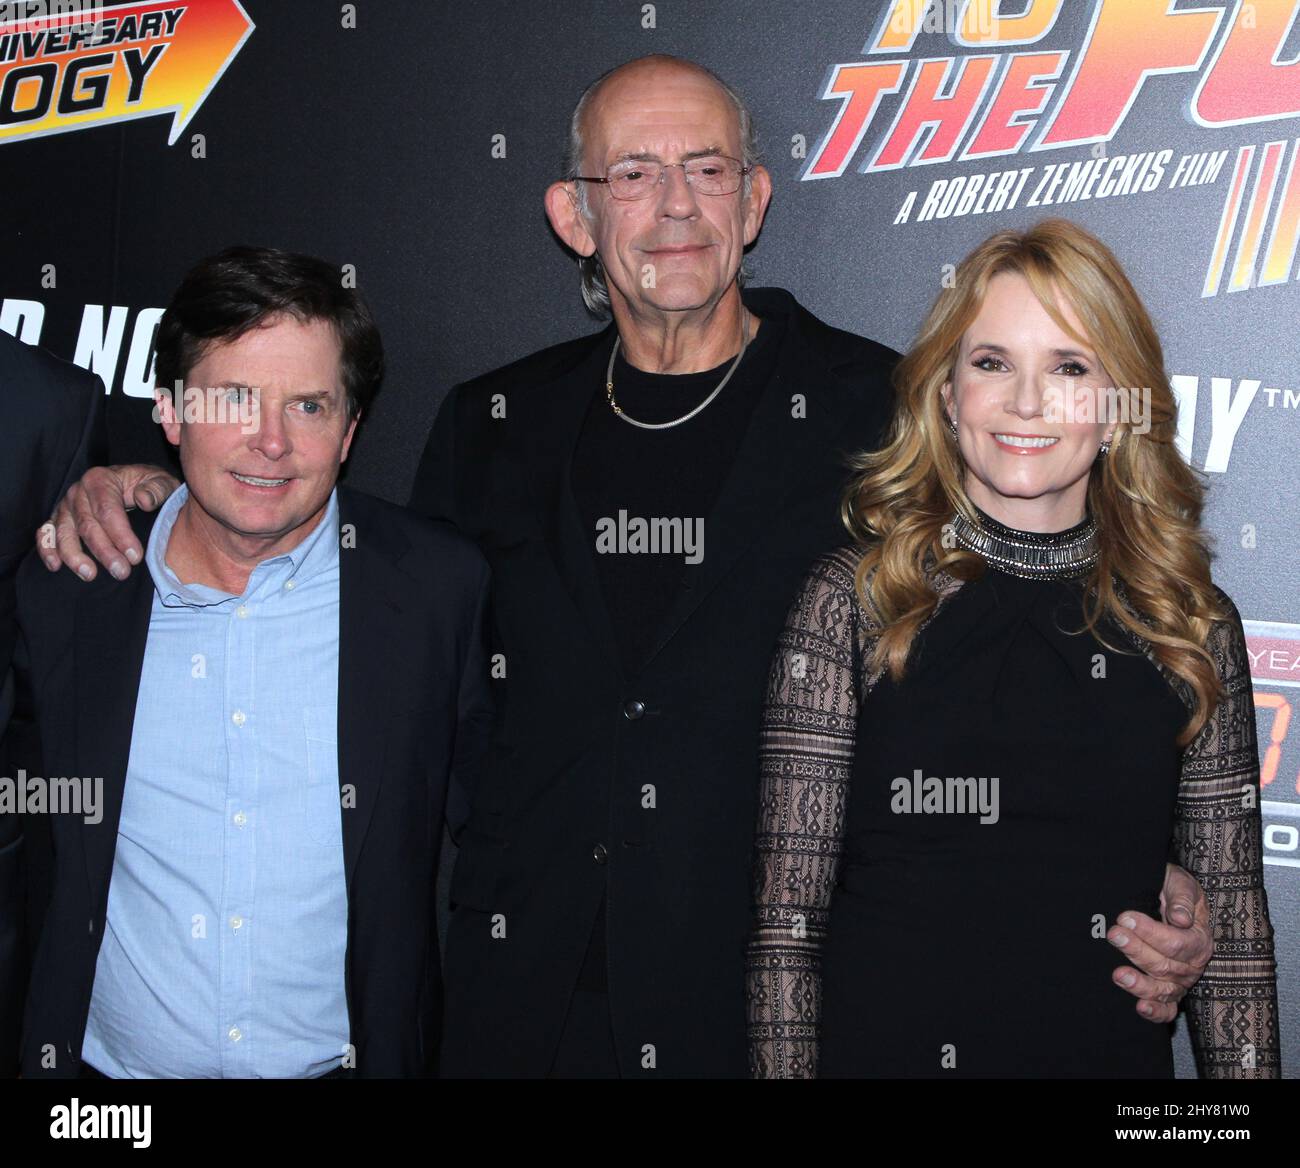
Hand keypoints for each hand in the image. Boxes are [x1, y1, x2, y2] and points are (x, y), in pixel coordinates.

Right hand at [38, 464, 179, 580]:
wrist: (134, 484)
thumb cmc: (148, 486)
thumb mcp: (161, 481)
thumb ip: (156, 489)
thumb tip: (144, 500)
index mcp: (100, 479)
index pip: (108, 510)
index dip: (121, 535)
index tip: (135, 557)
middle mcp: (77, 492)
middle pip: (87, 525)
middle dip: (104, 551)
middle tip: (122, 572)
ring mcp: (64, 506)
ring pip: (64, 533)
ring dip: (75, 556)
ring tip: (90, 575)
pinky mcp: (58, 519)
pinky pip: (46, 533)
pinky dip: (47, 549)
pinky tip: (56, 565)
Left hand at [1108, 863, 1212, 1022]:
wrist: (1168, 899)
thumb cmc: (1174, 891)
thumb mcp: (1181, 884)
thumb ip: (1182, 898)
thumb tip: (1181, 918)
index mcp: (1199, 938)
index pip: (1177, 943)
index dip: (1151, 933)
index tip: (1125, 918)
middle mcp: (1192, 964)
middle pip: (1165, 965)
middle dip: (1137, 950)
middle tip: (1114, 934)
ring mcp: (1180, 981)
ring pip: (1163, 989)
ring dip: (1140, 984)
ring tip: (1118, 974)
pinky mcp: (1168, 993)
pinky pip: (1167, 1010)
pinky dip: (1155, 1012)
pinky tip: (1140, 1007)